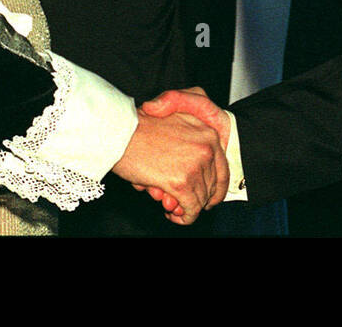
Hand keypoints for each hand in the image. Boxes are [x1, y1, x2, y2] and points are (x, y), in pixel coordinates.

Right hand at [111, 108, 226, 223]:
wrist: (119, 132)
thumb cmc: (139, 128)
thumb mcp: (175, 123)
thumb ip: (191, 145)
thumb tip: (195, 178)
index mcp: (207, 132)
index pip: (222, 168)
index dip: (215, 187)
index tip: (208, 197)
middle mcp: (207, 148)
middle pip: (212, 185)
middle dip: (198, 198)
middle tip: (183, 204)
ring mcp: (195, 166)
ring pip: (200, 199)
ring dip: (187, 208)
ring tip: (172, 208)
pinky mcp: (181, 183)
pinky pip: (190, 209)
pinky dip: (183, 217)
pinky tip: (172, 215)